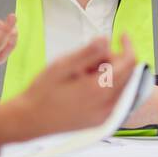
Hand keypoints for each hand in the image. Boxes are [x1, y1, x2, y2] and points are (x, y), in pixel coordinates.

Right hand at [0, 35, 136, 154]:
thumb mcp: (62, 66)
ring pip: (121, 86)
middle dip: (114, 60)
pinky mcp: (100, 121)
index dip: (128, 46)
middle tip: (87, 58)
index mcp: (100, 90)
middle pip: (127, 74)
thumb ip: (87, 52)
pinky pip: (114, 99)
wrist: (29, 121)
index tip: (121, 35)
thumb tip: (107, 39)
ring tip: (81, 72)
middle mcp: (108, 105)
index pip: (129, 63)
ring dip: (109, 74)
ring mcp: (106, 116)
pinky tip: (84, 84)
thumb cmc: (42, 92)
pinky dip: (106, 87)